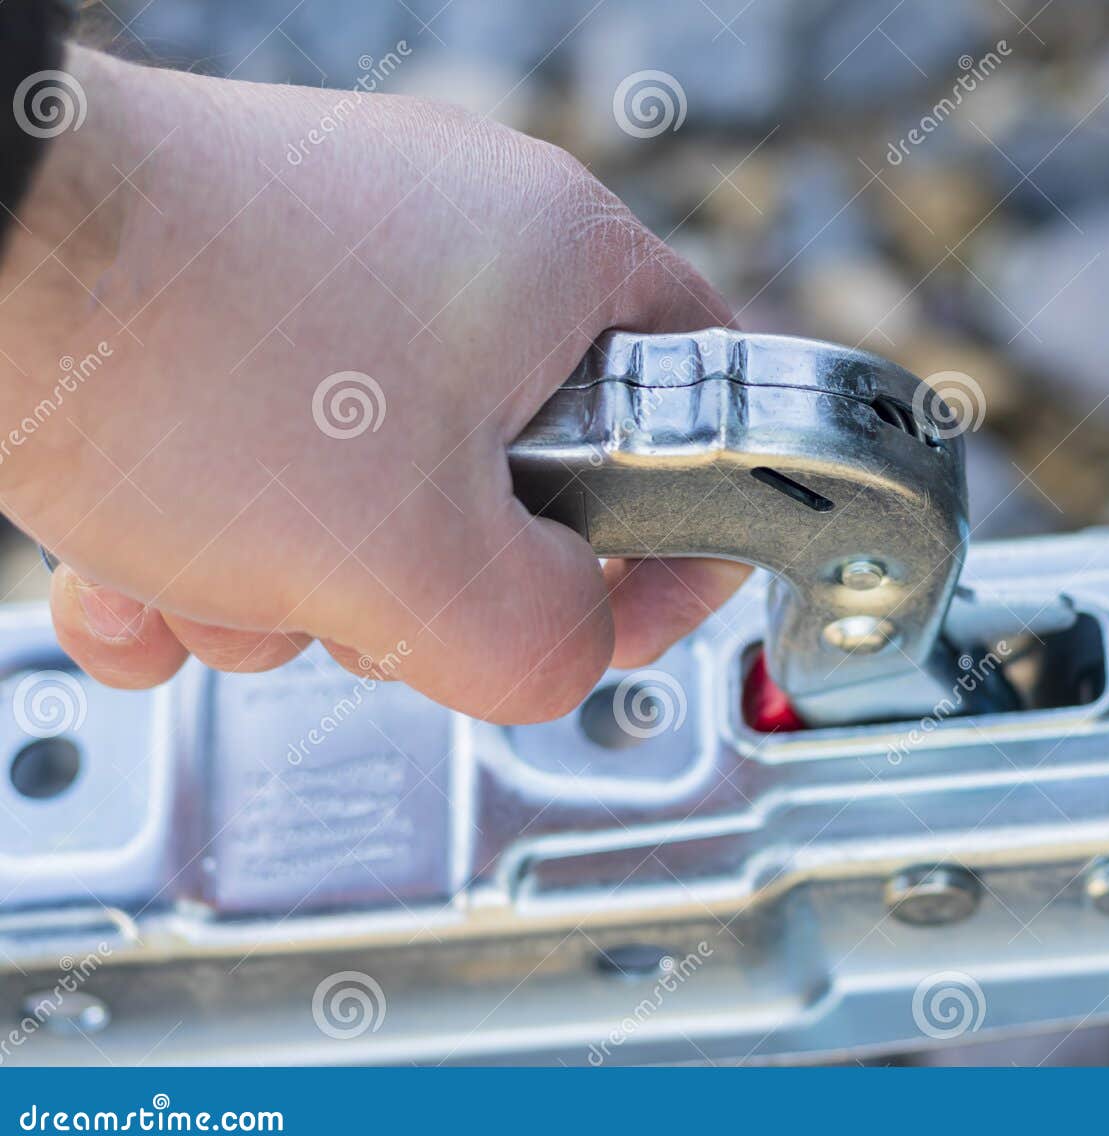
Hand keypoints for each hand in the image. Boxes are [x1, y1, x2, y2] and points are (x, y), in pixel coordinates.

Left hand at [0, 48, 748, 722]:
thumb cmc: (180, 351)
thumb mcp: (418, 562)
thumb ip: (543, 642)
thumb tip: (566, 654)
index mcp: (559, 261)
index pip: (703, 401)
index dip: (681, 534)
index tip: (629, 613)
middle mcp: (457, 242)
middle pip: (524, 474)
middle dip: (431, 580)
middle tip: (372, 592)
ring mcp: (334, 269)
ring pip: (380, 487)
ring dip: (292, 576)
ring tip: (211, 562)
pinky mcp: (227, 299)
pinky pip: (269, 459)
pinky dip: (207, 539)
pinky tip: (139, 561)